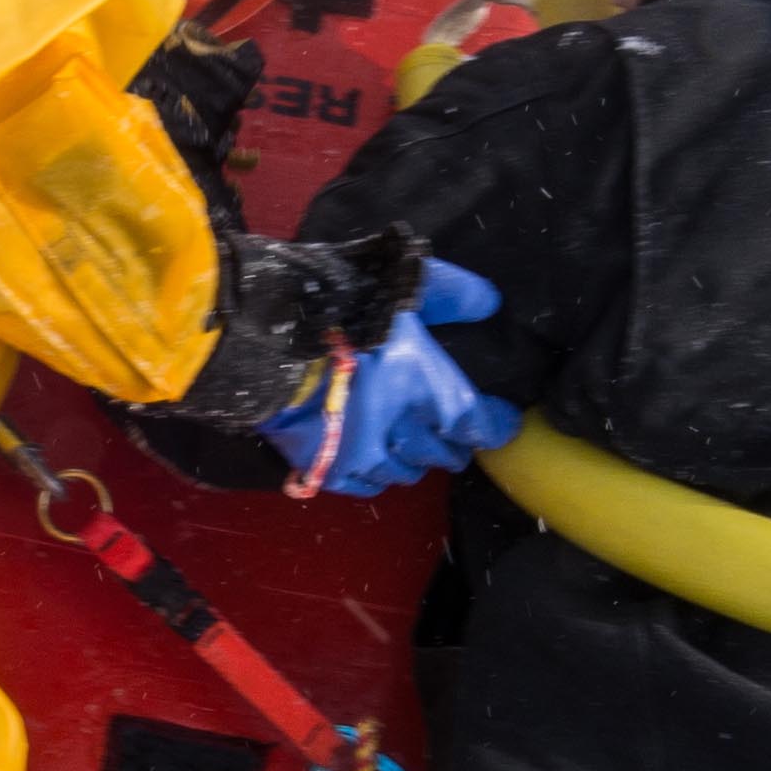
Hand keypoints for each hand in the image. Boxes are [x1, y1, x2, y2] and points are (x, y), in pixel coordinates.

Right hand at [263, 265, 522, 496]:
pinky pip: (362, 486)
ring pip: (403, 473)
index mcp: (426, 388)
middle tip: (454, 438)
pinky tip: (375, 465)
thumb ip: (451, 293)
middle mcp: (400, 430)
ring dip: (414, 462)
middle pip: (441, 453)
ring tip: (414, 450)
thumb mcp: (404, 284)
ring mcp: (361, 453)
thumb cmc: (340, 303)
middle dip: (452, 445)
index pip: (475, 423)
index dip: (494, 425)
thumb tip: (488, 301)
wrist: (267, 333)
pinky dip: (374, 478)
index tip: (503, 421)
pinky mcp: (325, 466)